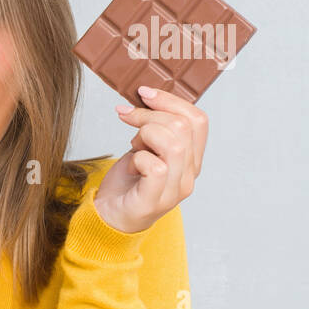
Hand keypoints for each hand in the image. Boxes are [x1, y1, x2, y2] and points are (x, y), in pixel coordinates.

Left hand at [94, 85, 207, 233]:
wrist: (110, 215)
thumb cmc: (128, 180)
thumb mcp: (144, 146)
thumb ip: (154, 128)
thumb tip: (146, 96)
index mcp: (191, 158)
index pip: (198, 120)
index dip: (171, 100)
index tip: (144, 93)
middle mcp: (189, 175)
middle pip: (183, 127)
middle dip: (150, 114)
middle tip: (127, 117)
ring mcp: (175, 190)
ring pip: (174, 145)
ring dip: (145, 134)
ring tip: (132, 145)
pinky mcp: (155, 200)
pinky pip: (156, 167)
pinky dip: (138, 158)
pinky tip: (130, 165)